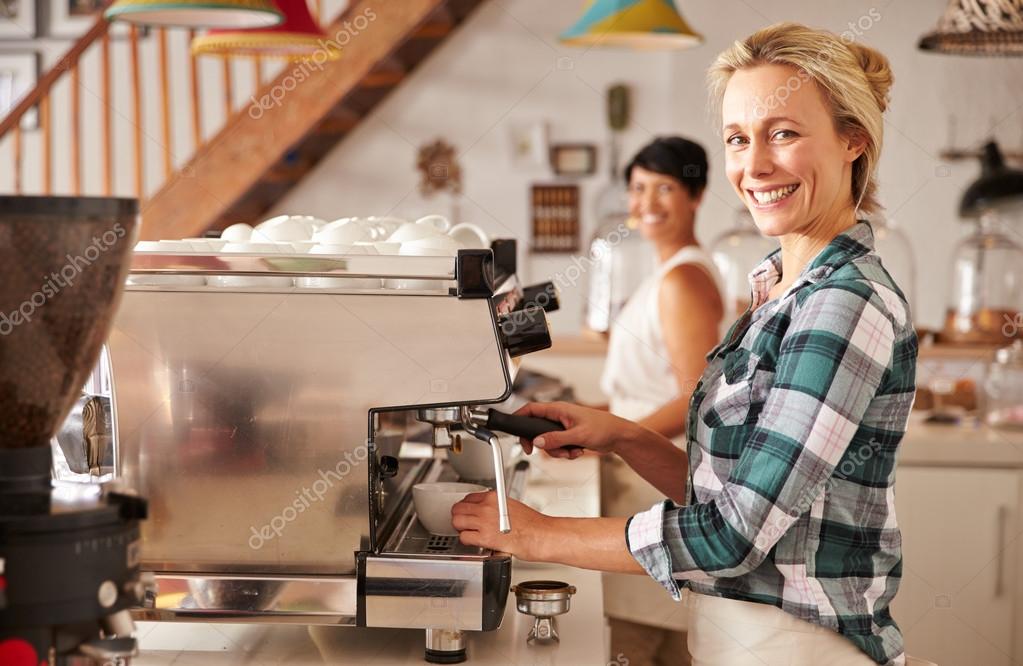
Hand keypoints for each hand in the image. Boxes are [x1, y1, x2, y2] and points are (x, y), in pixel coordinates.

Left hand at [451, 491, 552, 560]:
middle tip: (464, 523)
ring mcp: (484, 522)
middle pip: (458, 508)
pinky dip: (466, 540)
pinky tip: (474, 541)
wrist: (541, 535)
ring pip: (457, 521)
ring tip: (468, 532)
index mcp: (494, 497)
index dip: (465, 507)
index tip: (467, 512)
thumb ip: (495, 506)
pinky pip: (464, 537)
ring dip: (460, 528)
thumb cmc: (532, 524)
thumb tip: (485, 510)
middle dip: (459, 517)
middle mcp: (487, 507)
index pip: (468, 497)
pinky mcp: (485, 538)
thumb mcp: (511, 505)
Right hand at [513, 401, 635, 456]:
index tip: (513, 429)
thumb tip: (538, 441)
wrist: (618, 437)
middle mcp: (559, 417)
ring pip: (548, 441)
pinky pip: (558, 446)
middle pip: (537, 429)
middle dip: (540, 443)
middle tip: (535, 451)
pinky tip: (577, 452)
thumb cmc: (604, 428)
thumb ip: (556, 439)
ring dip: (556, 451)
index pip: (532, 409)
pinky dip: (565, 453)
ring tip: (571, 452)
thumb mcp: (577, 435)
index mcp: (559, 409)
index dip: (520, 417)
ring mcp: (564, 427)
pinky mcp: (569, 436)